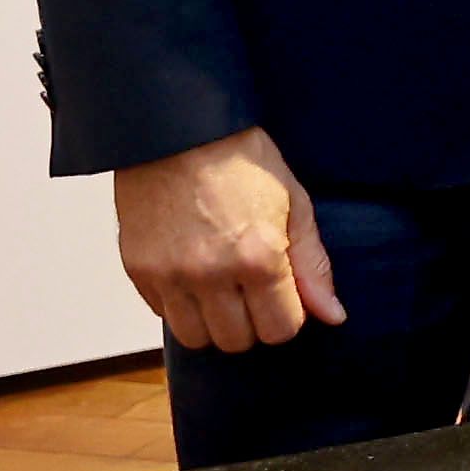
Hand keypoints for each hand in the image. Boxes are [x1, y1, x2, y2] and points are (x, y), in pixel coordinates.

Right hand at [113, 127, 340, 353]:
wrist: (177, 129)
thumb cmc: (241, 160)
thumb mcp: (294, 203)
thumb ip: (312, 265)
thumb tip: (332, 315)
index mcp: (257, 257)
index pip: (280, 329)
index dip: (287, 316)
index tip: (284, 294)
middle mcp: (210, 273)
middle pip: (238, 341)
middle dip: (252, 323)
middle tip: (253, 290)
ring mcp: (169, 274)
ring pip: (196, 338)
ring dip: (214, 322)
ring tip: (222, 288)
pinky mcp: (138, 269)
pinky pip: (163, 315)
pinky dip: (180, 305)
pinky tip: (192, 274)